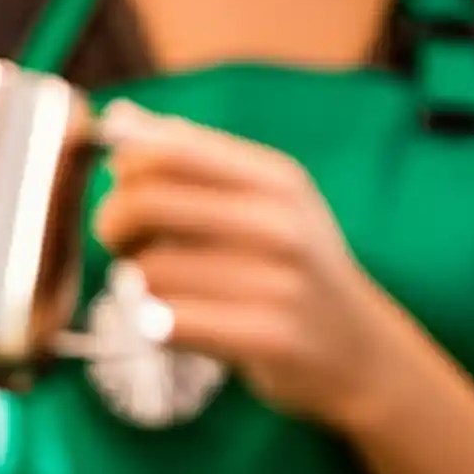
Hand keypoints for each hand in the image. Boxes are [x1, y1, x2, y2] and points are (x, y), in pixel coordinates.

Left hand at [95, 100, 409, 431]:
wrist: (361, 352)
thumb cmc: (292, 270)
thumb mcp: (265, 202)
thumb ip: (194, 161)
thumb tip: (122, 121)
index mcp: (275, 180)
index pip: (169, 150)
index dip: (124, 170)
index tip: (122, 192)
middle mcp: (280, 223)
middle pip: (145, 204)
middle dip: (113, 226)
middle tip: (121, 245)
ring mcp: (278, 282)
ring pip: (149, 272)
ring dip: (137, 287)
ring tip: (163, 294)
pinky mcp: (268, 338)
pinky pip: (168, 324)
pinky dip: (155, 328)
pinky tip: (174, 329)